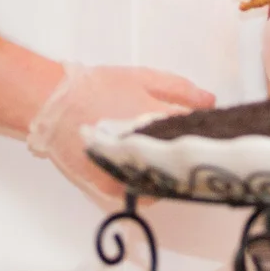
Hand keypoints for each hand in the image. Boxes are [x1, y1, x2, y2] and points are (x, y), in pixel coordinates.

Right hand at [26, 64, 214, 201]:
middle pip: (183, 164)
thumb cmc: (97, 87)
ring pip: (165, 182)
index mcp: (155, 122)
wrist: (52, 105)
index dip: (211, 134)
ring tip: (169, 157)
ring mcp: (127, 176)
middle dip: (192, 157)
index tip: (217, 133)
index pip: (197, 135)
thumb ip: (180, 91)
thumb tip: (211, 102)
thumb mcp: (142, 79)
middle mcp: (143, 154)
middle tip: (196, 148)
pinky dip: (149, 181)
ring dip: (170, 172)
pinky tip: (148, 167)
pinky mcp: (112, 190)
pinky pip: (142, 191)